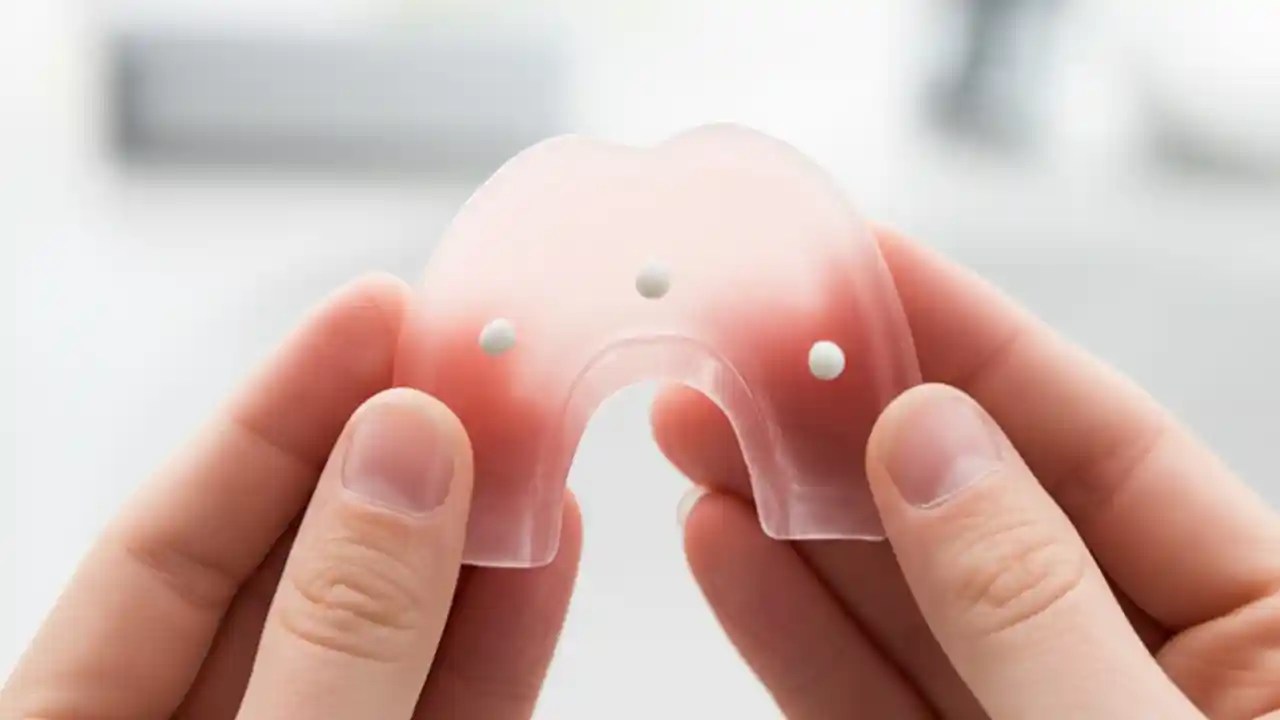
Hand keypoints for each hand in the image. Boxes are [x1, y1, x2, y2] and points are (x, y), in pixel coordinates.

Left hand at [1, 275, 580, 719]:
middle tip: (482, 358)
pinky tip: (548, 551)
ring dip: (471, 535)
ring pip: (387, 633)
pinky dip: (503, 633)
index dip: (274, 414)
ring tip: (537, 434)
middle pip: (292, 570)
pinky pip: (450, 706)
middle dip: (394, 459)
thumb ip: (335, 631)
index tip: (373, 312)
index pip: (168, 540)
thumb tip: (406, 452)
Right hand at [653, 230, 1279, 718]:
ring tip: (697, 427)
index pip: (1108, 447)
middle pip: (980, 510)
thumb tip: (926, 442)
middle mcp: (1150, 671)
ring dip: (792, 514)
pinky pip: (867, 696)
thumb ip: (1029, 600)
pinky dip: (791, 628)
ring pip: (905, 603)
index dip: (976, 342)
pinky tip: (726, 545)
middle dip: (848, 423)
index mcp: (1264, 636)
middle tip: (737, 343)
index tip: (861, 260)